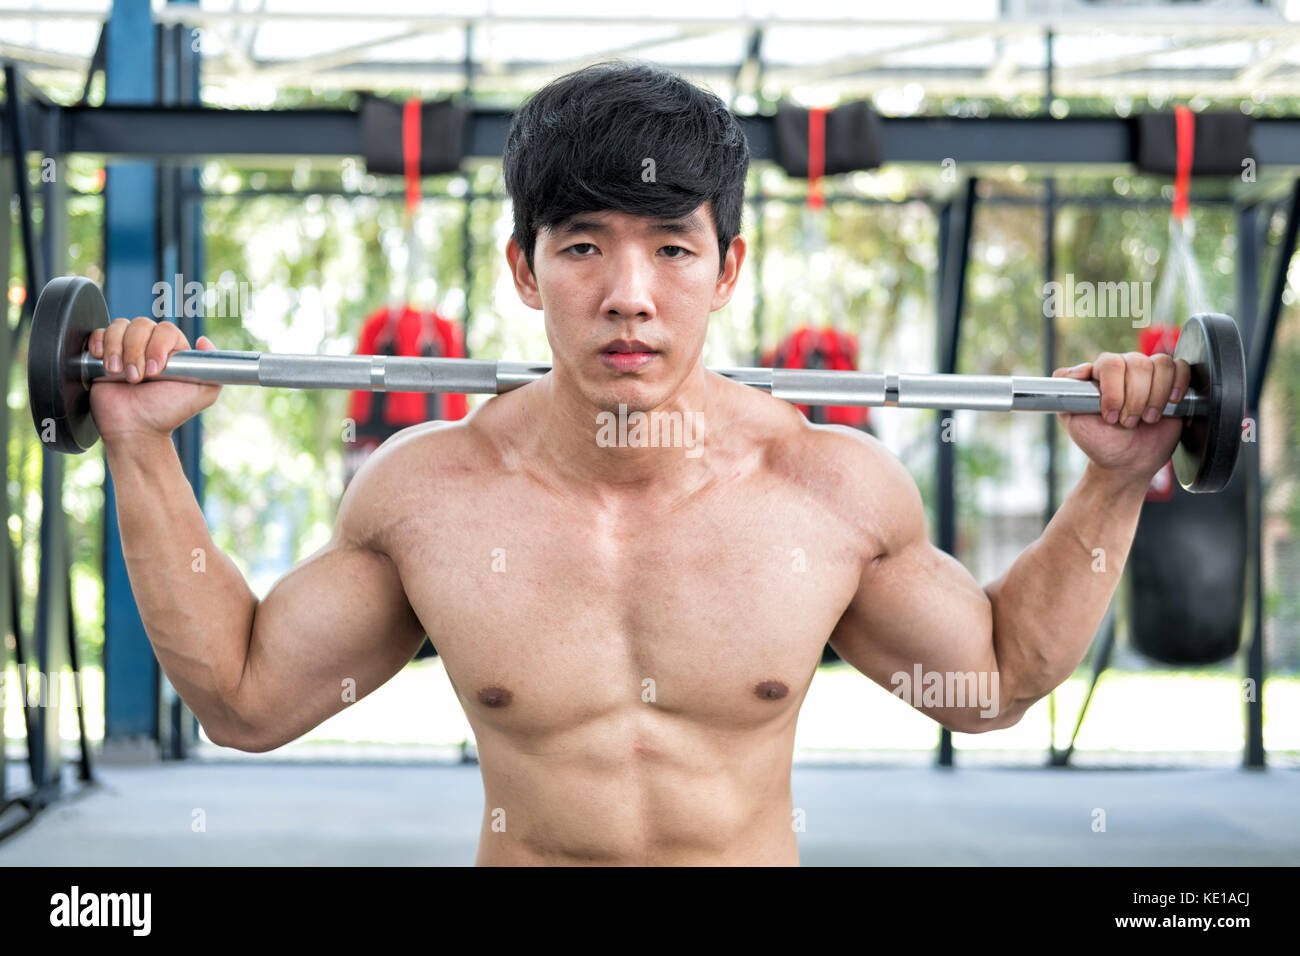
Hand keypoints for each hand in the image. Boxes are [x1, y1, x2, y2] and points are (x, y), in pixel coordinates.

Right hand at [87, 316, 221, 444]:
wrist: (135, 429)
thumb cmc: (167, 413)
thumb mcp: (202, 394)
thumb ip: (215, 369)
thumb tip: (204, 341)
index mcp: (173, 351)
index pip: (166, 330)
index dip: (158, 346)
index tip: (155, 370)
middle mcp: (150, 345)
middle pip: (141, 325)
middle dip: (135, 351)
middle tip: (136, 378)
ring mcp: (126, 348)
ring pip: (119, 327)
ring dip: (116, 350)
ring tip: (118, 374)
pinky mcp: (103, 354)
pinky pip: (98, 333)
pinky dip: (99, 344)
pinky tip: (104, 363)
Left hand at [1051, 351, 1191, 483]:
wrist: (1126, 462)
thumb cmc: (1099, 441)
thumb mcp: (1073, 420)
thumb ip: (1065, 394)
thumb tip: (1079, 370)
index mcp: (1100, 372)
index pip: (1110, 363)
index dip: (1114, 391)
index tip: (1110, 417)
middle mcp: (1125, 367)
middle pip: (1138, 364)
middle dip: (1135, 399)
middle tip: (1128, 423)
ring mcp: (1149, 373)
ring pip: (1161, 365)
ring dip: (1156, 397)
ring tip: (1147, 419)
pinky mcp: (1172, 382)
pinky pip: (1180, 367)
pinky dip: (1178, 383)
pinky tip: (1171, 403)